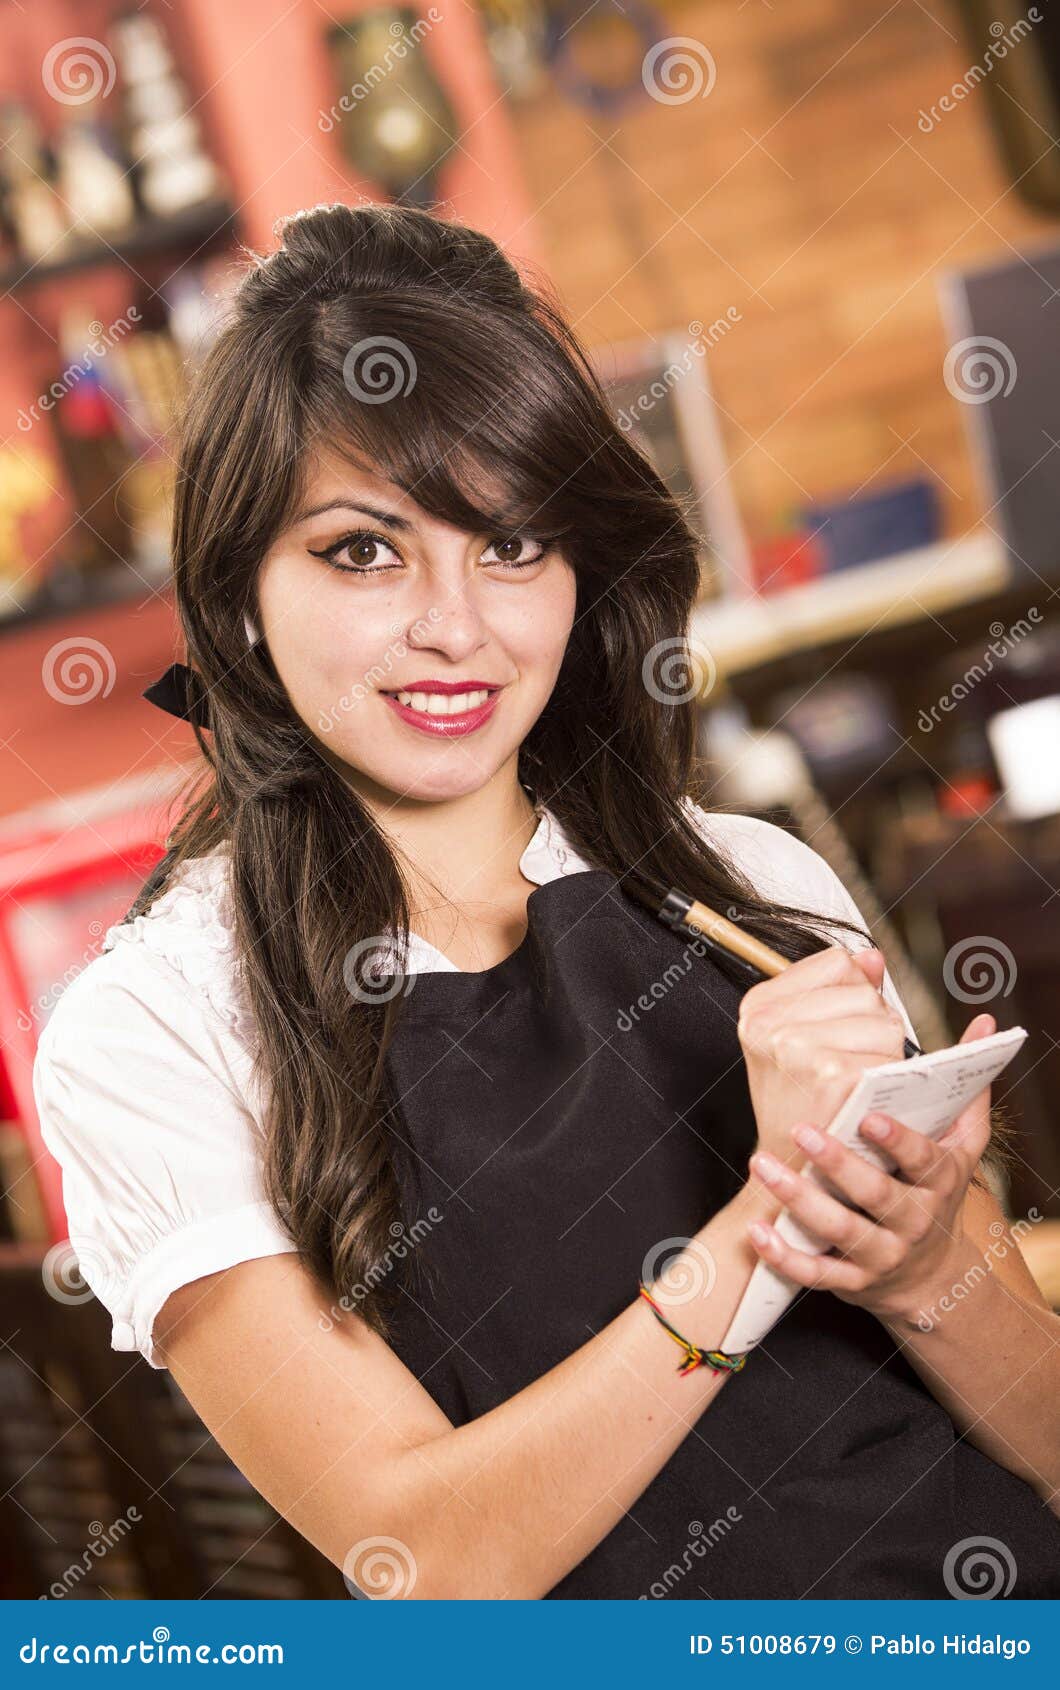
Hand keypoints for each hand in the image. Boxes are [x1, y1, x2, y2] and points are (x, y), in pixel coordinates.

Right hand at [737, 943, 906, 1165]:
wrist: (795, 1172)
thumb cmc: (802, 1107)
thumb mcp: (805, 1040)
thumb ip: (839, 992)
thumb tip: (871, 958)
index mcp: (759, 1006)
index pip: (837, 964)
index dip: (852, 994)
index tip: (837, 1030)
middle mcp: (771, 1023)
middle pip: (865, 993)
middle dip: (874, 1027)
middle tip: (849, 1066)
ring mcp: (799, 1048)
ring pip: (885, 1022)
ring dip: (886, 1054)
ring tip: (857, 1084)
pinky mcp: (835, 1076)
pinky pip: (892, 1055)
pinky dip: (892, 1079)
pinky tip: (867, 1098)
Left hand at [743, 1013, 996, 1322]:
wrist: (931, 1276)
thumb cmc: (936, 1191)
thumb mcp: (961, 1145)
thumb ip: (967, 1086)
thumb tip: (985, 1024)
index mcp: (938, 1181)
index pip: (922, 1160)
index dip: (898, 1140)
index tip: (869, 1116)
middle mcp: (912, 1220)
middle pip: (877, 1194)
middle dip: (839, 1165)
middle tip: (802, 1131)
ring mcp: (882, 1254)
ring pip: (840, 1231)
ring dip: (799, 1201)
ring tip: (762, 1165)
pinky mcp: (851, 1282)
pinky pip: (817, 1274)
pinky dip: (786, 1256)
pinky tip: (758, 1231)